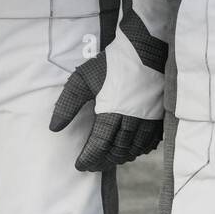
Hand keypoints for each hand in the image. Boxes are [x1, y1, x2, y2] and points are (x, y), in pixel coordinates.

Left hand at [50, 52, 162, 170]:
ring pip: (134, 148)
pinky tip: (134, 150)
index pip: (99, 146)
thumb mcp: (83, 79)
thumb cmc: (111, 63)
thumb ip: (68, 103)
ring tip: (110, 159)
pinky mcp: (160, 114)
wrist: (145, 47)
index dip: (88, 158)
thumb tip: (54, 128)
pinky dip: (141, 149)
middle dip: (103, 161)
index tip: (80, 166)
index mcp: (112, 112)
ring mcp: (149, 118)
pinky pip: (151, 141)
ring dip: (121, 157)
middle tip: (93, 165)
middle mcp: (132, 120)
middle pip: (117, 151)